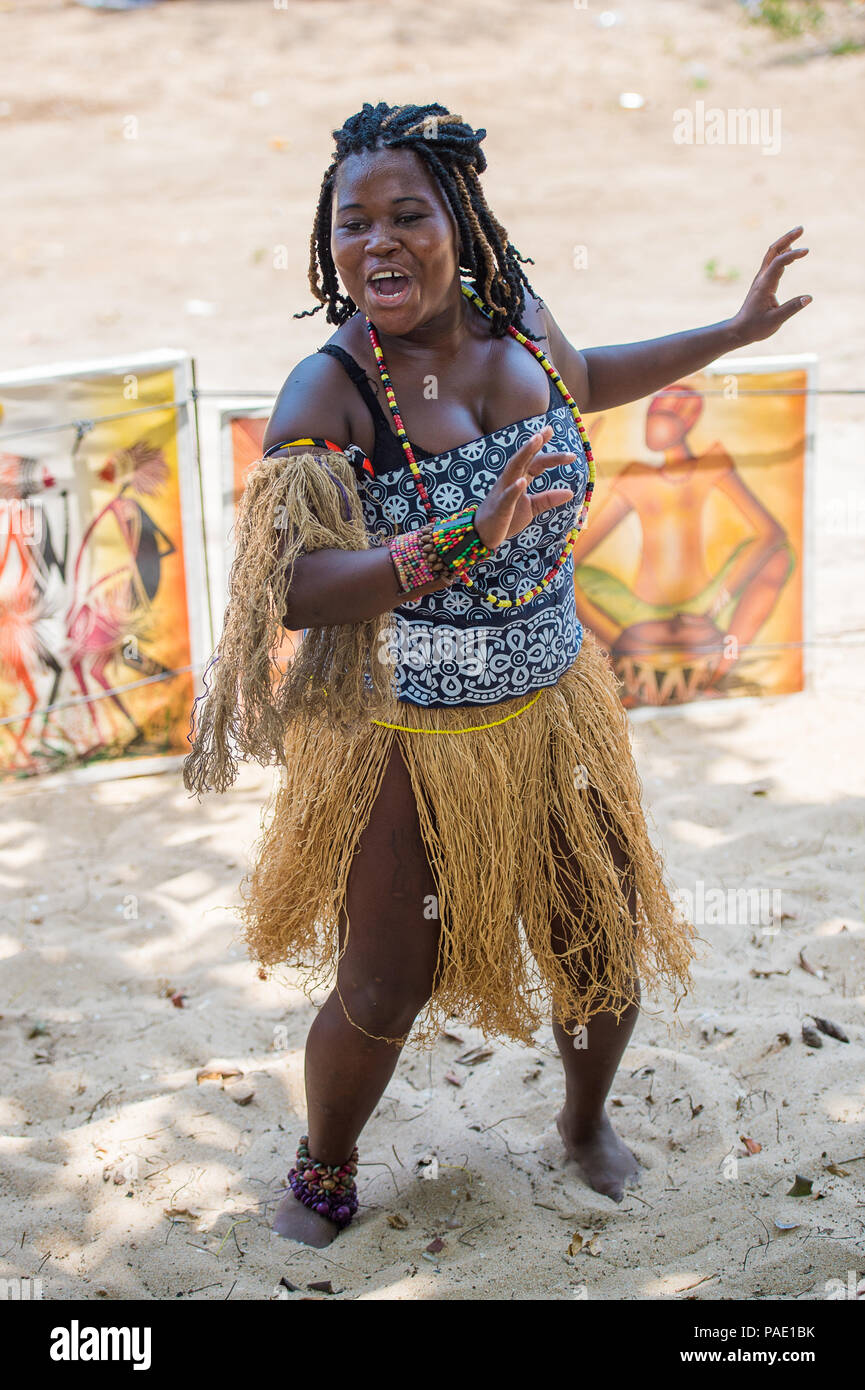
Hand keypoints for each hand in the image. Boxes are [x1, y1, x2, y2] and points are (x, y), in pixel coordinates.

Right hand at [473, 426, 576, 551]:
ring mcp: (503, 492)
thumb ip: (548, 499)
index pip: (535, 462)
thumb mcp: (531, 508)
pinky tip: (522, 481)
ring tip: (536, 440)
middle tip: (549, 429)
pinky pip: (507, 496)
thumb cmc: (506, 519)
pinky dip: (514, 488)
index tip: (566, 448)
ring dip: (525, 453)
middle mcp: (510, 480)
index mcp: (519, 479)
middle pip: (525, 459)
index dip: (551, 455)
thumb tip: (570, 492)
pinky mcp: (499, 507)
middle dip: (536, 444)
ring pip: (514, 468)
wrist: (481, 535)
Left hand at [730, 226, 810, 345]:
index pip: (779, 263)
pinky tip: (790, 252)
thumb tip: (809, 298)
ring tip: (799, 234)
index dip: (793, 255)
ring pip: (772, 255)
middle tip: (801, 228)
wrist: (739, 330)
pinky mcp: (763, 282)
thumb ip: (792, 308)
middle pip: (773, 251)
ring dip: (785, 243)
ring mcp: (761, 279)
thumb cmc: (755, 327)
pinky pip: (773, 263)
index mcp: (765, 285)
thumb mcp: (775, 320)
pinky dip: (782, 254)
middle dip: (787, 238)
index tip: (807, 251)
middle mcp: (762, 278)